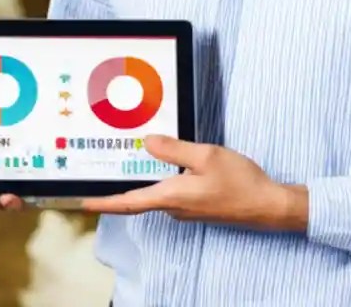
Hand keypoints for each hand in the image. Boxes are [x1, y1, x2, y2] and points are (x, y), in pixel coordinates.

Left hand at [80, 135, 308, 231]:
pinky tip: (160, 164)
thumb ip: (174, 149)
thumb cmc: (240, 182)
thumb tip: (147, 143)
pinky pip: (169, 191)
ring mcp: (185, 208)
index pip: (128, 202)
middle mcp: (173, 206)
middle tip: (96, 172)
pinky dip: (159, 179)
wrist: (269, 205)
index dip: (103, 202)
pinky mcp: (196, 204)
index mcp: (171, 196)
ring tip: (124, 160)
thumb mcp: (206, 156)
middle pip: (137, 197)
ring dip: (139, 180)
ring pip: (154, 192)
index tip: (81, 201)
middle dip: (117, 186)